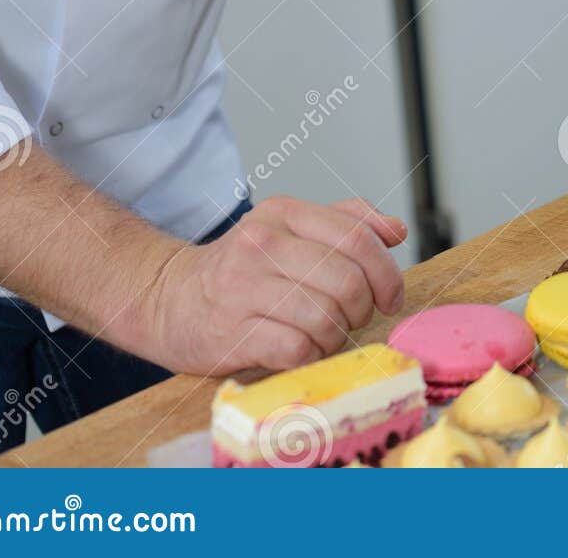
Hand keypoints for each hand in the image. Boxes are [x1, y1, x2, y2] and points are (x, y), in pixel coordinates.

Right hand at [143, 195, 407, 375]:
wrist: (170, 299)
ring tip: (324, 334)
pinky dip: (312, 354)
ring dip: (337, 335)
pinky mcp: (233, 332)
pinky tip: (302, 348)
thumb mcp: (289, 229)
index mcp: (283, 212)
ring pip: (326, 315)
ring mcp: (244, 287)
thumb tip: (396, 230)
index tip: (390, 297)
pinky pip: (298, 347)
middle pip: (347, 279)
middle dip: (362, 308)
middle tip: (352, 318)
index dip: (386, 272)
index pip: (356, 237)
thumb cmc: (242, 269)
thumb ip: (346, 222)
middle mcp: (262, 242)